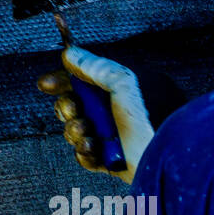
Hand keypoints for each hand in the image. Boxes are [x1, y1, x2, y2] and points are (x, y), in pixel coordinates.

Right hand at [38, 46, 182, 184]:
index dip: (62, 81)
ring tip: (86, 131)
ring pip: (76, 131)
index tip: (46, 84)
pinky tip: (93, 148)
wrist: (167, 154)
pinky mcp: (110, 161)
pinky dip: (84, 152)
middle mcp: (114, 111)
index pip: (84, 81)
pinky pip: (85, 156)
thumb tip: (69, 54)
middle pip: (74, 106)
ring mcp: (112, 136)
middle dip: (67, 108)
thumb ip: (94, 66)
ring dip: (75, 130)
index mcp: (120, 89)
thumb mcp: (123, 81)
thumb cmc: (152, 115)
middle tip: (73, 109)